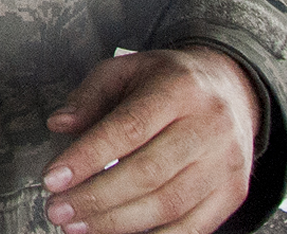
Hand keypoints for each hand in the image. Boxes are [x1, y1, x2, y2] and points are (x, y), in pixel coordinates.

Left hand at [41, 47, 260, 233]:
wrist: (234, 90)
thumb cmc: (170, 81)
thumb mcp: (127, 68)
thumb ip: (90, 95)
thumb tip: (59, 125)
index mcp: (179, 88)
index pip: (127, 128)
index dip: (87, 157)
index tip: (52, 178)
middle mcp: (209, 126)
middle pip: (148, 173)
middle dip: (96, 198)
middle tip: (58, 210)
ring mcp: (225, 162)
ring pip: (168, 205)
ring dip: (117, 223)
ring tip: (79, 226)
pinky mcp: (234, 192)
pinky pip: (194, 227)